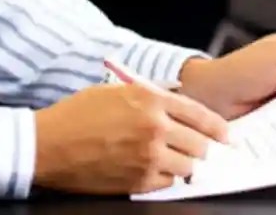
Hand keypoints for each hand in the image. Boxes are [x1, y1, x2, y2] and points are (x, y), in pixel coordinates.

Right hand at [33, 83, 229, 194]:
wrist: (49, 144)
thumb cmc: (77, 114)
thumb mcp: (117, 90)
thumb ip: (151, 94)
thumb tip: (176, 98)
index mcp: (151, 100)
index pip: (200, 114)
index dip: (218, 127)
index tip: (226, 135)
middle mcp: (154, 128)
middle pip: (200, 143)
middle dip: (204, 147)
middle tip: (202, 149)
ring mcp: (147, 157)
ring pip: (188, 166)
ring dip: (186, 164)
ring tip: (178, 160)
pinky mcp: (137, 181)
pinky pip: (168, 183)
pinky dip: (167, 178)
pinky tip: (157, 170)